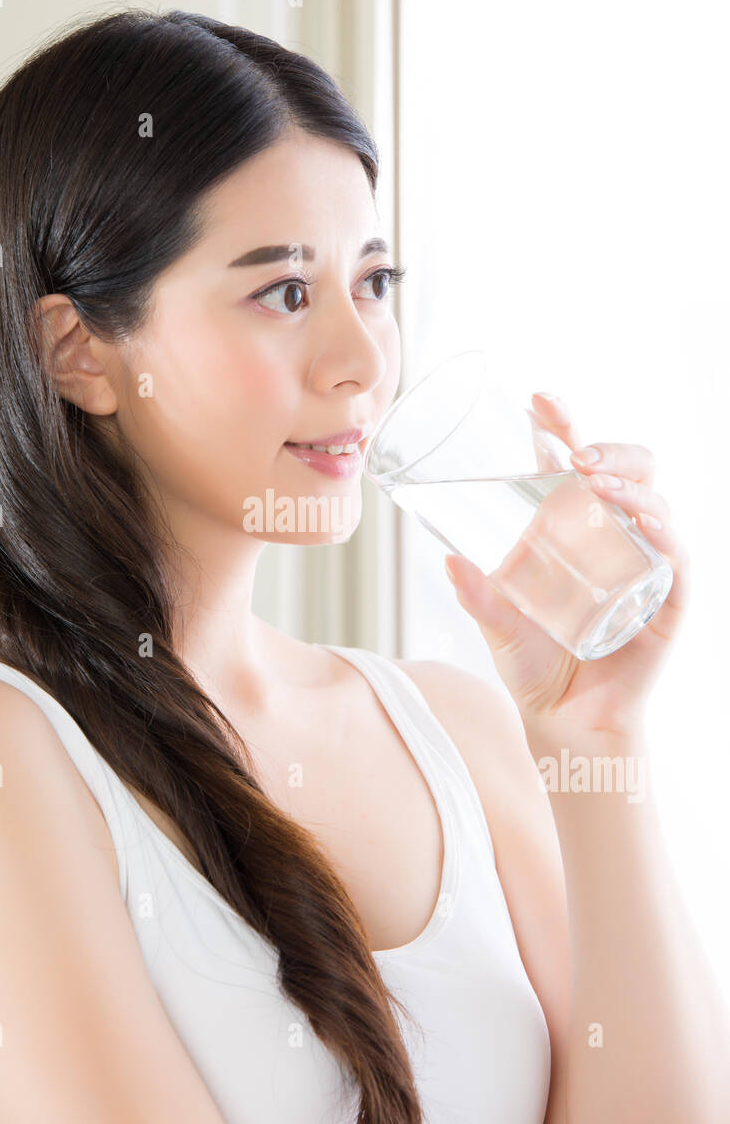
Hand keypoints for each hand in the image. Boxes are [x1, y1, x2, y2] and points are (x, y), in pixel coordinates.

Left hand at [443, 392, 689, 737]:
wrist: (565, 722)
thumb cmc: (534, 666)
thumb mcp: (498, 625)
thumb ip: (478, 595)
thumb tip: (449, 560)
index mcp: (575, 528)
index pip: (580, 462)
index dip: (565, 427)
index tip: (538, 400)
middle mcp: (615, 537)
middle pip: (629, 469)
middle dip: (608, 448)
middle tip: (574, 454)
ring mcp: (646, 565)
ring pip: (655, 503)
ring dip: (628, 483)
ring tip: (594, 482)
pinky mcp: (667, 601)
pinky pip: (675, 558)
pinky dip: (662, 533)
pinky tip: (641, 521)